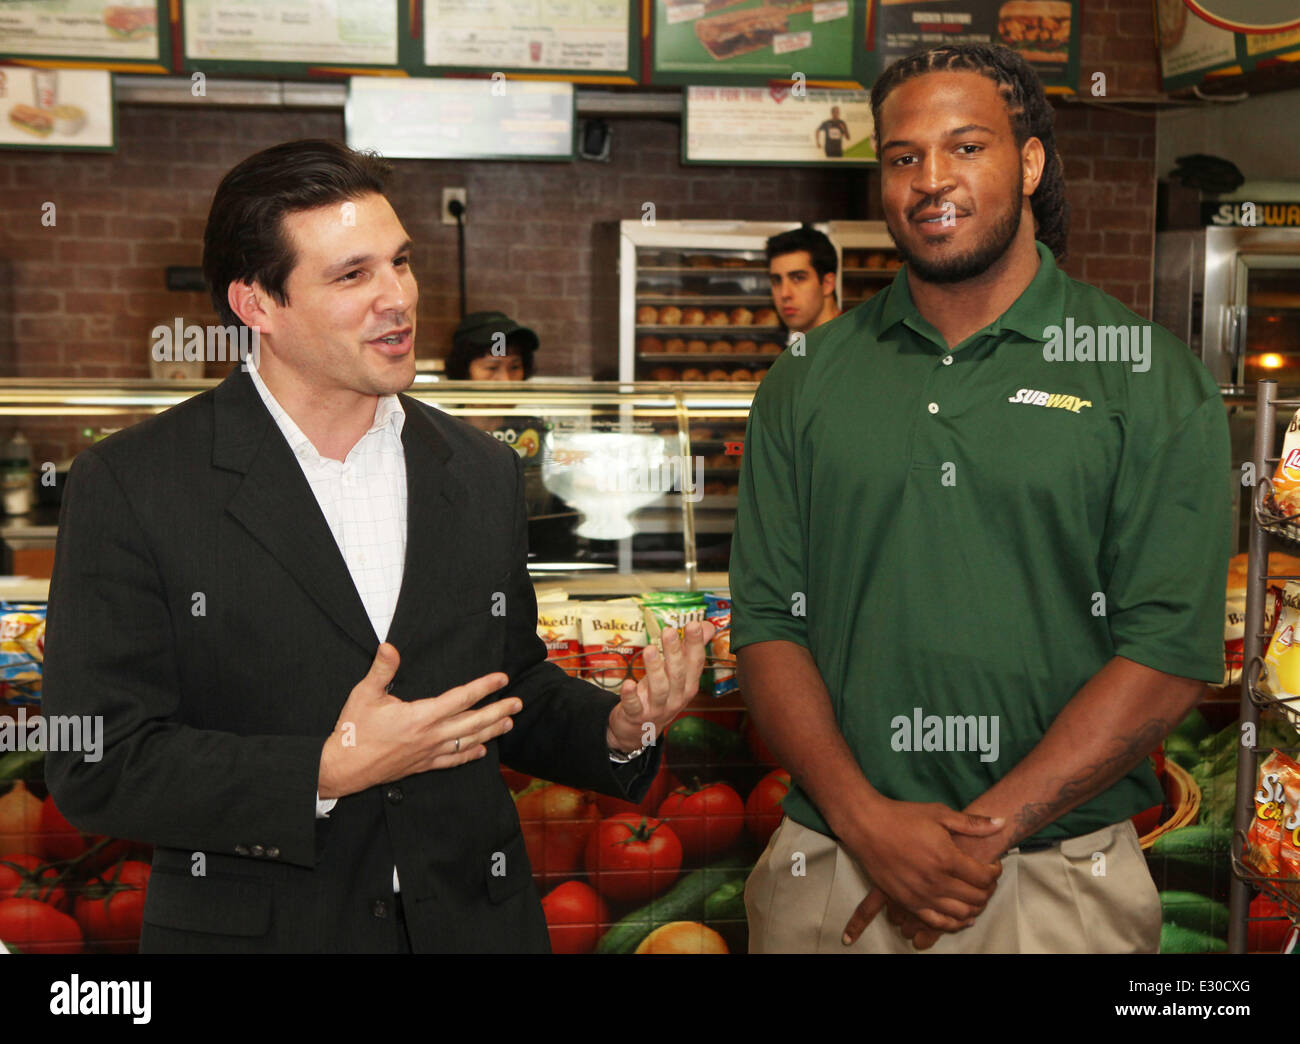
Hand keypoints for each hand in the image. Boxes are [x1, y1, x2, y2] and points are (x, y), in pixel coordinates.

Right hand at [318, 643, 520, 798]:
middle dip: (498, 711)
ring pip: (468, 742)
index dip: (484, 687)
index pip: (461, 698)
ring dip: (490, 731)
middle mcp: (430, 736)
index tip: (501, 678)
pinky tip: (482, 751)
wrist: (343, 769)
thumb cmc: (353, 731)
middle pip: (473, 722)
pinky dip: (469, 755)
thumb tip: (389, 646)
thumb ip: (382, 669)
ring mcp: (428, 753)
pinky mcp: (422, 765)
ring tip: (509, 722)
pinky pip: (452, 761)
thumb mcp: (364, 694)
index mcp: (420, 716)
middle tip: (518, 703)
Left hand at [605, 621, 715, 753]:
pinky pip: (635, 705)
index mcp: (688, 686)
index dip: (695, 644)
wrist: (641, 731)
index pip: (695, 663)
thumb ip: (690, 649)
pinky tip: (628, 683)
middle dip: (674, 652)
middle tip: (669, 632)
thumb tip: (707, 626)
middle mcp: (676, 698)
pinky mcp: (637, 715)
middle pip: (678, 674)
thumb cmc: (660, 696)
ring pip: (659, 688)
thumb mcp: (677, 674)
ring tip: (650, 649)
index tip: (693, 624)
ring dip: (655, 669)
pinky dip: (631, 695)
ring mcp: (657, 708)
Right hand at [879, 829, 1010, 949]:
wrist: (867, 826)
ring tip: (973, 894)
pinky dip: (954, 922)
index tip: (992, 865)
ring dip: (974, 907)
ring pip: (961, 914)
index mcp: (946, 858)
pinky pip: (937, 922)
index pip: (984, 877)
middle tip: (984, 880)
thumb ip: (972, 823)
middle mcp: (936, 881)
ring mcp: (921, 895)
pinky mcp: (908, 902)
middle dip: (987, 890)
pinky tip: (960, 915)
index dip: (994, 872)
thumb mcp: (939, 813)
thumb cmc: (903, 817)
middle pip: (976, 897)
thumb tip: (1003, 823)